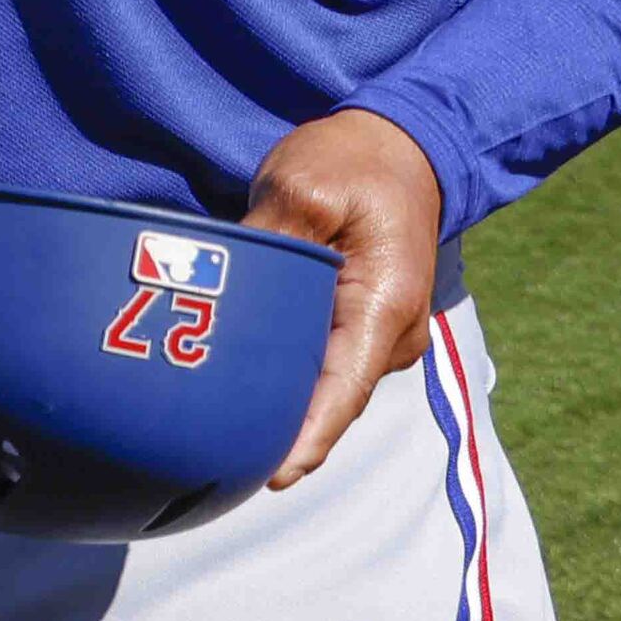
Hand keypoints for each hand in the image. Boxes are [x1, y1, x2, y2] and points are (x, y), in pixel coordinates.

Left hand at [242, 107, 444, 487]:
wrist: (403, 144)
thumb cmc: (355, 160)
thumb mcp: (304, 185)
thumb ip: (269, 243)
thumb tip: (228, 287)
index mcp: (385, 302)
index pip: (345, 388)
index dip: (309, 437)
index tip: (274, 476)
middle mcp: (392, 332)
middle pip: (331, 396)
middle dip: (282, 429)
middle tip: (217, 457)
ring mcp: (381, 332)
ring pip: (326, 382)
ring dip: (283, 403)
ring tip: (221, 434)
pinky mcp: (363, 322)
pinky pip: (324, 360)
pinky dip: (290, 375)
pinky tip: (242, 388)